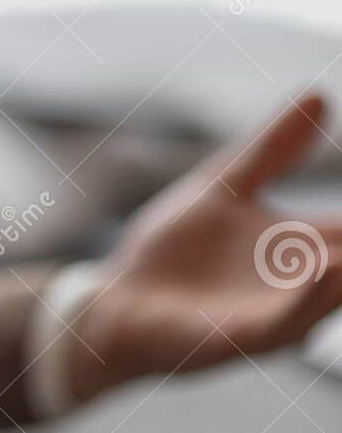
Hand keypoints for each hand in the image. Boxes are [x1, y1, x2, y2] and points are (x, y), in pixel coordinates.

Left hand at [71, 93, 341, 400]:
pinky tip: (332, 264)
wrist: (112, 304)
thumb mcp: (223, 188)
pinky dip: (314, 294)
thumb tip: (317, 95)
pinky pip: (289, 318)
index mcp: (311, 246)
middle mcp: (310, 283)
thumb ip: (272, 150)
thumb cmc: (167, 253)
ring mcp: (282, 312)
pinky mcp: (243, 337)